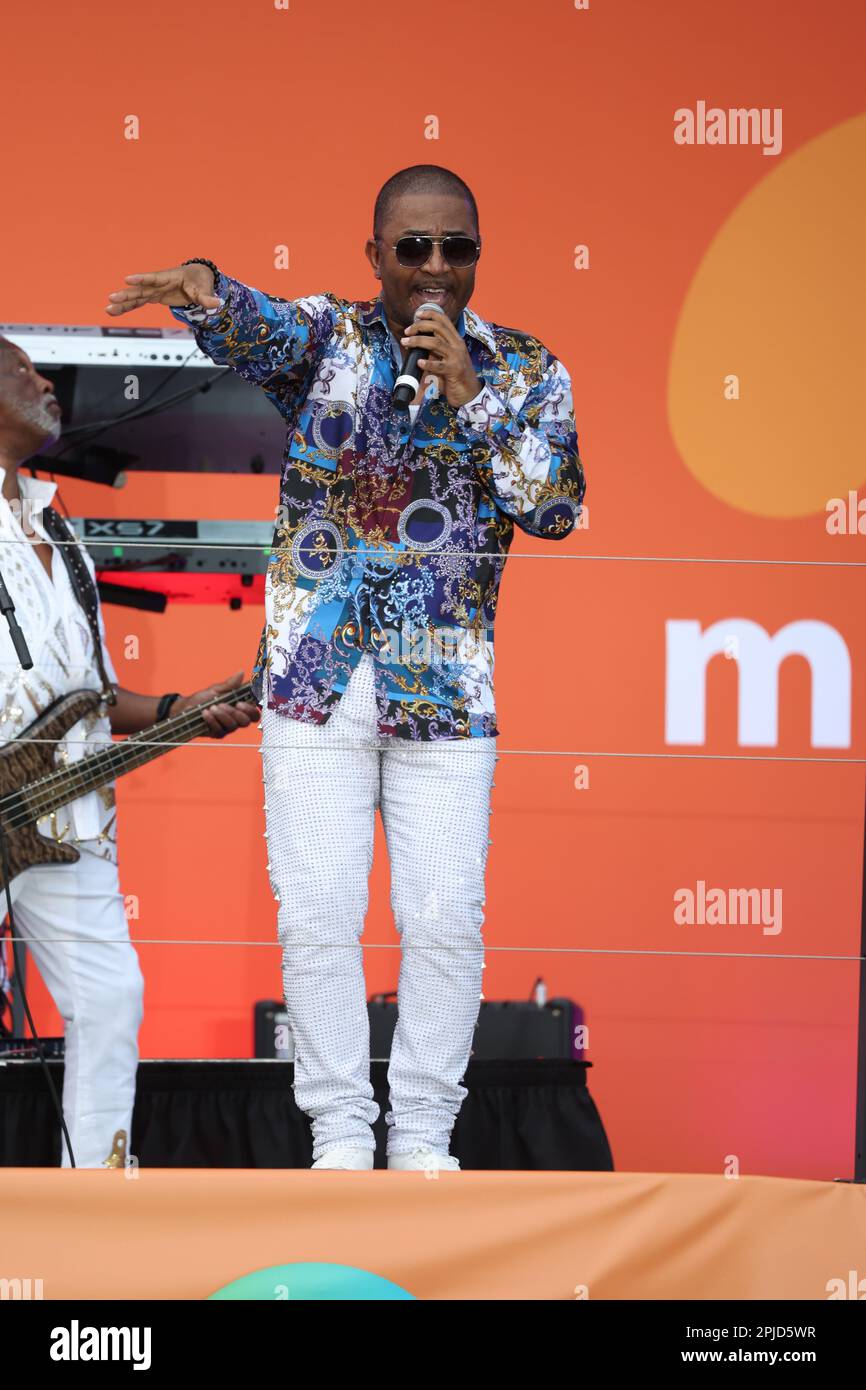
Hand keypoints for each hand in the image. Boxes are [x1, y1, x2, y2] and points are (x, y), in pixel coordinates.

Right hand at [105, 263, 220, 316]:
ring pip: (136, 297)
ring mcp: (154, 290)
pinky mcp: (154, 297)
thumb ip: (207, 297)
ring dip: (122, 304)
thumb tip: (216, 304)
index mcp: (169, 277)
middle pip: (140, 289)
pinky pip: (138, 303)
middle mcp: (158, 283)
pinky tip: (114, 312)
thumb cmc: (200, 280)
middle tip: (111, 297)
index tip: (127, 279)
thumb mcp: (205, 288)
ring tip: (108, 309)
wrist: (197, 278)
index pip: (154, 278)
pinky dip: (127, 308)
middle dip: (126, 294)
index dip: (141, 278)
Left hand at [172, 670, 260, 738]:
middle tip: (227, 704)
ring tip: (212, 706)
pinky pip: (219, 729)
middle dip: (237, 713)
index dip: (252, 709)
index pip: (254, 713)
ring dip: (223, 715)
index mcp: (240, 708)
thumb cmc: (203, 698)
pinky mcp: (217, 733)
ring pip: (233, 726)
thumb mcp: (216, 689)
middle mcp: (236, 719)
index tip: (241, 702)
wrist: (186, 707)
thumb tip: (241, 672)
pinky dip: (212, 720)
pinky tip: (205, 713)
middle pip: (247, 721)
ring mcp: (227, 727)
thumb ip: (230, 684)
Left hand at [400, 311, 482, 407]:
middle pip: (437, 328)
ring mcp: (456, 358)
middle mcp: (457, 345)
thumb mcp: (446, 359)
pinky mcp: (454, 371)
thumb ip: (435, 351)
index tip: (417, 314)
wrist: (470, 394)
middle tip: (407, 331)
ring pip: (435, 343)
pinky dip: (427, 363)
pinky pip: (438, 365)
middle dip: (420, 326)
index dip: (430, 314)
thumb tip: (416, 344)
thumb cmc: (456, 376)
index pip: (444, 320)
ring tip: (406, 343)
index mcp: (456, 340)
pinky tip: (419, 363)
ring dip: (418, 341)